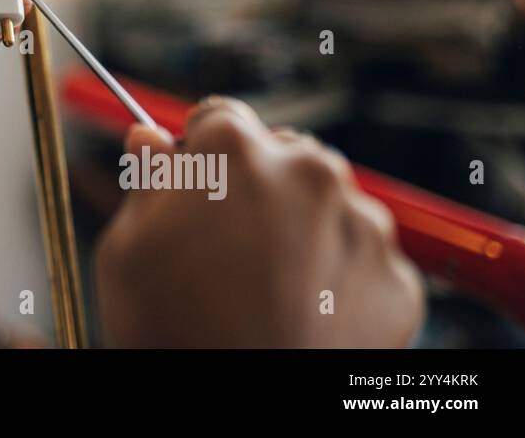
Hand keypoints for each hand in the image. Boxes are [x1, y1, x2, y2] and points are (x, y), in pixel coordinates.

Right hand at [94, 96, 424, 347]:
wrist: (234, 418)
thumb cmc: (169, 331)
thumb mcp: (127, 249)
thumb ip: (146, 179)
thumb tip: (149, 137)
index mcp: (235, 149)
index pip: (220, 116)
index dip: (201, 153)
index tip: (195, 185)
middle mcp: (309, 171)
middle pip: (283, 155)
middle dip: (259, 187)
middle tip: (228, 247)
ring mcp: (363, 225)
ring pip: (329, 205)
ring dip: (303, 229)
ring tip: (266, 289)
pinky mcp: (398, 280)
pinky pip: (364, 260)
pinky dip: (339, 279)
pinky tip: (302, 313)